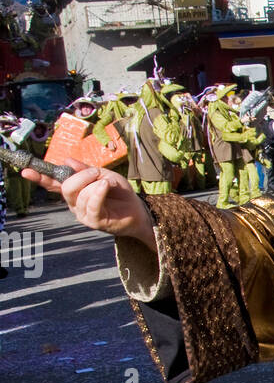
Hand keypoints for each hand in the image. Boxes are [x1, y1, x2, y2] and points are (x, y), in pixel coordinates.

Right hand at [20, 159, 156, 251]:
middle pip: (66, 187)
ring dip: (96, 183)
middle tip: (97, 173)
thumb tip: (66, 160)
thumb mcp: (103, 175)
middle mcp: (74, 204)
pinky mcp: (94, 222)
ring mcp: (82, 214)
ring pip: (80, 194)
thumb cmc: (120, 193)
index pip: (53, 184)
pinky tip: (106, 187)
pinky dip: (99, 192)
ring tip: (108, 184)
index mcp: (74, 191)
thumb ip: (85, 170)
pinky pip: (91, 203)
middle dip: (82, 175)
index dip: (40, 178)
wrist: (137, 210)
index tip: (26, 171)